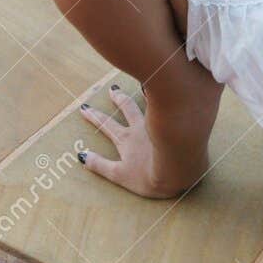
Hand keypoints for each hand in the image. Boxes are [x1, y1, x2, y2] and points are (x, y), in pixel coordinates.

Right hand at [75, 84, 170, 198]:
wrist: (180, 170)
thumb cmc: (150, 176)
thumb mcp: (119, 174)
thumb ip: (100, 165)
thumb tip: (82, 156)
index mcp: (127, 140)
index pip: (107, 125)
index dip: (94, 116)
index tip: (84, 107)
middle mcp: (142, 128)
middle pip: (127, 109)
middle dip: (117, 99)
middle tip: (112, 89)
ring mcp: (161, 125)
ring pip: (148, 104)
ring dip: (146, 96)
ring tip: (142, 86)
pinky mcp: (177, 126)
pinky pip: (171, 106)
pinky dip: (168, 99)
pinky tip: (173, 91)